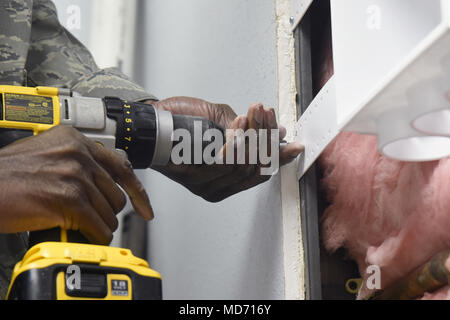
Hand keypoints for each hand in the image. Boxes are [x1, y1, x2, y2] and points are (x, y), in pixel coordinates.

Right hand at [0, 126, 152, 244]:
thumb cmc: (7, 174)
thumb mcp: (45, 152)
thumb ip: (75, 159)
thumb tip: (99, 178)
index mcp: (75, 140)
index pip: (120, 165)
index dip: (137, 190)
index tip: (145, 205)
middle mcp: (79, 154)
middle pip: (116, 192)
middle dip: (108, 211)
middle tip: (97, 219)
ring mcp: (75, 176)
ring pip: (109, 211)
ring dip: (100, 224)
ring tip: (85, 227)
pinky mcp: (69, 199)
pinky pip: (98, 225)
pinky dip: (96, 235)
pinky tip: (87, 235)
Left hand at [150, 97, 303, 201]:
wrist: (152, 121)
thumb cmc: (182, 122)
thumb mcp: (222, 122)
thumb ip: (248, 131)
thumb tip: (278, 132)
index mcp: (225, 178)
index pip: (260, 171)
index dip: (278, 157)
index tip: (294, 145)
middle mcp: (217, 186)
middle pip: (256, 167)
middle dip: (266, 137)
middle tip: (266, 112)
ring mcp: (205, 183)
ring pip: (244, 163)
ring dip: (253, 134)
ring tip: (252, 112)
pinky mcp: (195, 175)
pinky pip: (226, 160)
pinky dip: (238, 139)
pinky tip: (240, 122)